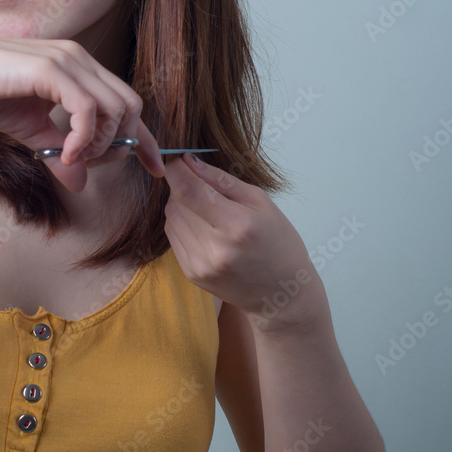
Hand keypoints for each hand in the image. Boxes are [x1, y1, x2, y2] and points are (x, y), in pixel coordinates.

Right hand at [0, 34, 165, 192]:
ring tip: (69, 158)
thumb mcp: (30, 132)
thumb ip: (58, 153)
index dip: (143, 138)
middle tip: (90, 165)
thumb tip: (81, 183)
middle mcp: (79, 59)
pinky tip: (62, 153)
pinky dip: (82, 138)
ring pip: (114, 108)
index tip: (155, 168)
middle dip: (119, 144)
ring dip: (98, 143)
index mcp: (77, 68)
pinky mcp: (51, 69)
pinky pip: (87, 110)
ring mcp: (67, 60)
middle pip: (129, 106)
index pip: (126, 103)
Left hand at [162, 153, 322, 329]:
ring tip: (209, 210)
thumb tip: (189, 160)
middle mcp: (215, 248)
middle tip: (202, 185)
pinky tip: (205, 228)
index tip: (176, 158)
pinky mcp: (191, 274)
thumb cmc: (278, 242)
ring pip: (171, 217)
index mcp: (237, 225)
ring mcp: (200, 264)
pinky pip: (173, 235)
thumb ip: (222, 180)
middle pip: (176, 202)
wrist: (281, 293)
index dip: (175, 169)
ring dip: (182, 205)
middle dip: (183, 185)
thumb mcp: (261, 202)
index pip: (189, 190)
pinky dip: (182, 224)